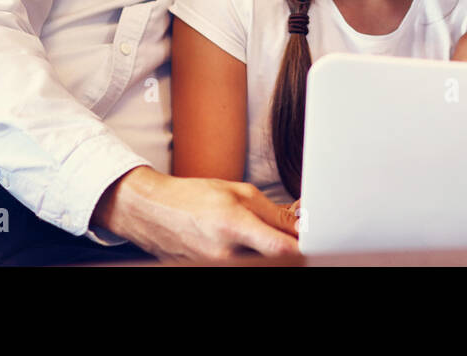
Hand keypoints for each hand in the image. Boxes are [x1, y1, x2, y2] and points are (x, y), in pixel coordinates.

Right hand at [94, 167, 300, 262]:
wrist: (153, 212)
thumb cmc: (194, 196)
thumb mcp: (238, 193)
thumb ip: (272, 214)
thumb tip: (300, 227)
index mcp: (233, 226)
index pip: (280, 249)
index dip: (302, 247)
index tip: (314, 241)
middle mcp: (224, 255)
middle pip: (272, 260)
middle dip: (286, 248)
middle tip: (291, 235)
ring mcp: (213, 267)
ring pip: (257, 263)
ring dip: (267, 252)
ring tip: (258, 235)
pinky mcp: (207, 272)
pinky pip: (241, 265)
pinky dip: (250, 256)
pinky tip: (247, 245)